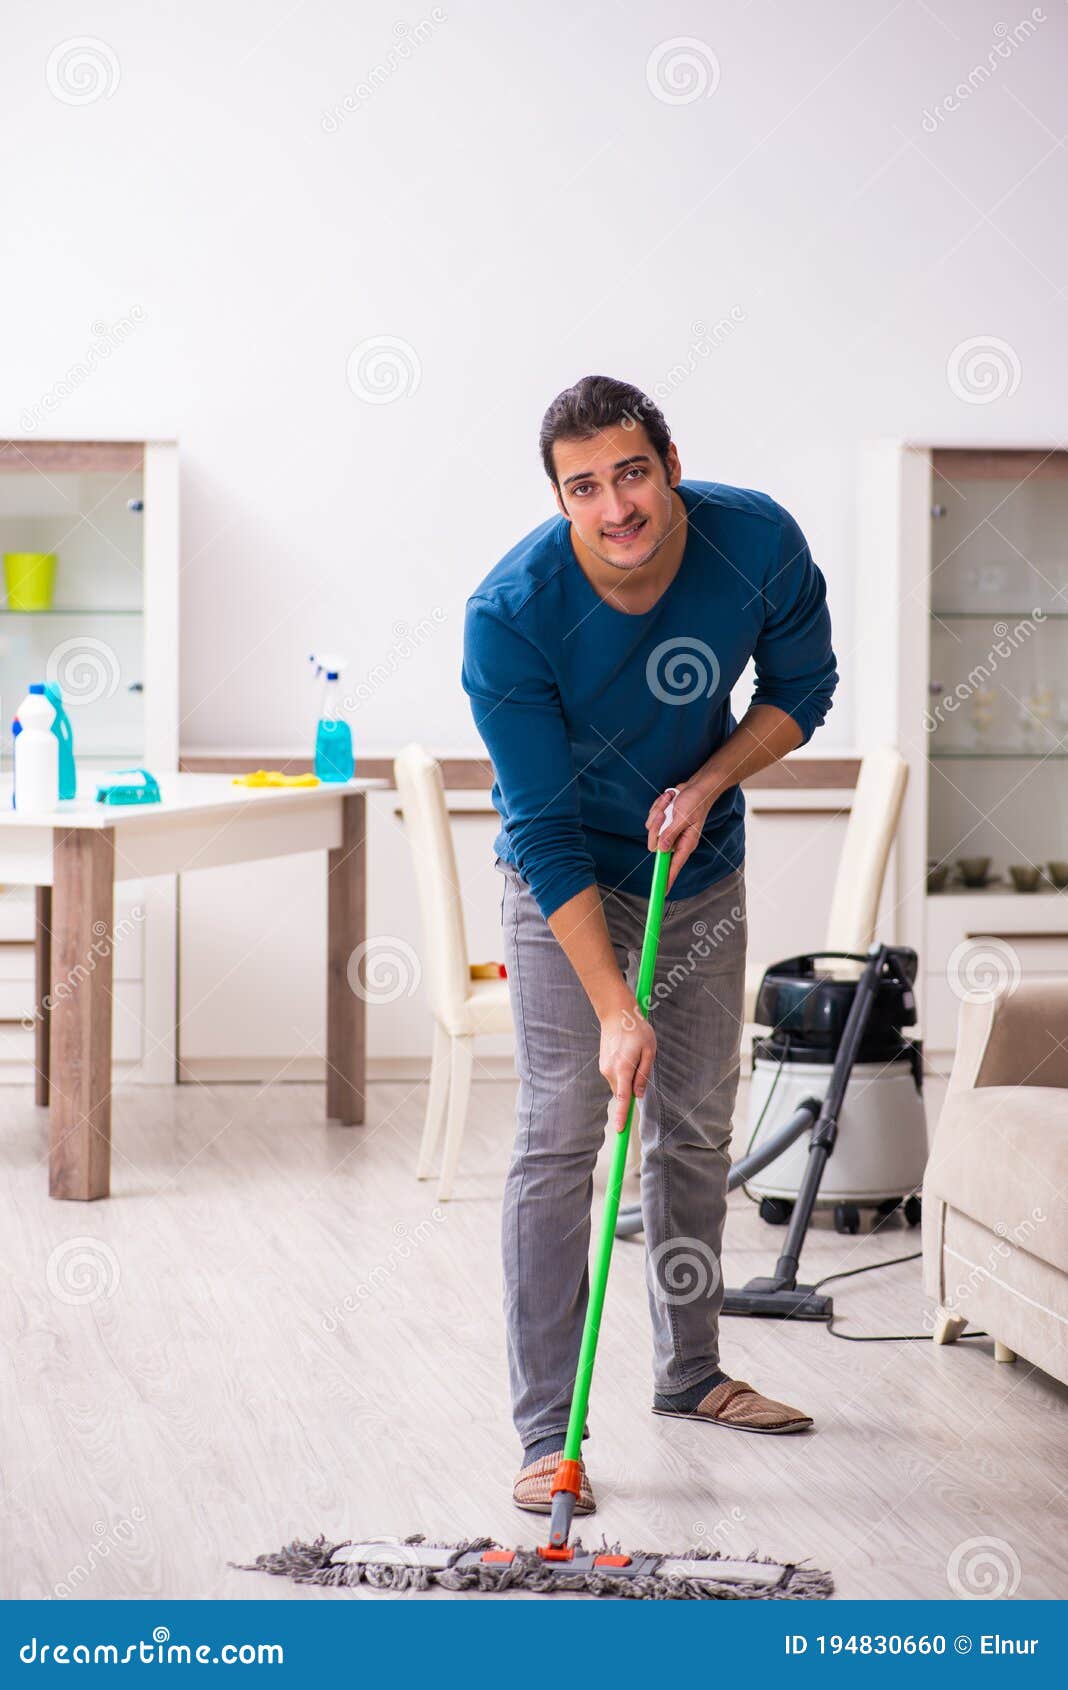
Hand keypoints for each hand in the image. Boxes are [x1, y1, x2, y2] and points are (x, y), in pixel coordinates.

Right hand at [599, 999, 656, 1132]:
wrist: (617, 1014)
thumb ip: (643, 1075)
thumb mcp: (649, 1052)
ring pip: (619, 1085)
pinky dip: (623, 1072)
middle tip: (642, 1063)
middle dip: (633, 1088)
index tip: (620, 1130)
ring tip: (634, 1054)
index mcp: (623, 1069)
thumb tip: (639, 1095)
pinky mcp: (603, 1065)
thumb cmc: (637, 1030)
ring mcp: (604, 1068)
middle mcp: (610, 1071)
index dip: (622, 1116)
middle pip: (623, 1093)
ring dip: (628, 1078)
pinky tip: (627, 1054)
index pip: (622, 1099)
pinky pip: (615, 1077)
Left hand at [645, 778, 718, 890]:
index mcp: (685, 844)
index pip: (674, 867)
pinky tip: (669, 800)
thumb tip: (660, 849)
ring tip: (670, 803)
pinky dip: (658, 807)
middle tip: (665, 814)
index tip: (662, 892)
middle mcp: (676, 840)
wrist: (697, 787)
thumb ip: (671, 834)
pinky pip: (652, 819)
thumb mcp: (683, 818)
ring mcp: (669, 832)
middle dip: (656, 828)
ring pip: (651, 831)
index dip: (667, 879)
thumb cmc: (695, 802)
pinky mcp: (664, 823)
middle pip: (654, 846)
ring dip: (658, 813)